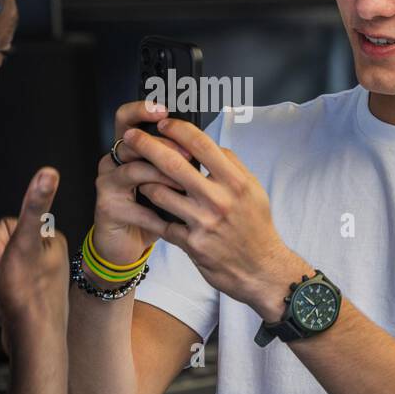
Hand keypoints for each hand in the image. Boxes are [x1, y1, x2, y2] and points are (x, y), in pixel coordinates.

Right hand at [0, 167, 68, 350]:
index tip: (6, 261)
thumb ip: (34, 206)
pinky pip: (2, 291)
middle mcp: (48, 257)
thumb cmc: (29, 295)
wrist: (33, 343)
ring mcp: (39, 279)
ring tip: (7, 297)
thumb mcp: (25, 243)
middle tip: (5, 281)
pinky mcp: (30, 299)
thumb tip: (48, 172)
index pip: (4, 228)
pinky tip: (7, 309)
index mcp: (50, 240)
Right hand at [89, 100, 192, 273]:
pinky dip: (157, 214)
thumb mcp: (166, 182)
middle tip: (188, 155)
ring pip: (135, 170)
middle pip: (132, 141)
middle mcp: (113, 162)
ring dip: (163, 178)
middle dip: (163, 146)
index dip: (142, 111)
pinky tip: (173, 220)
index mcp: (128, 150)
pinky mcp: (107, 207)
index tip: (164, 112)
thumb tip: (207, 149)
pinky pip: (135, 206)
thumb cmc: (150, 210)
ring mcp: (107, 184)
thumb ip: (178, 163)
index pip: (127, 119)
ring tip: (185, 189)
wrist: (125, 244)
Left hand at [124, 118, 307, 320]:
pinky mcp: (191, 244)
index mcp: (236, 182)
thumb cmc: (256, 227)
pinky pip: (163, 223)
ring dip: (146, 181)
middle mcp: (219, 200)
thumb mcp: (253, 191)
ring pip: (161, 193)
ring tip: (139, 175)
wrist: (262, 269)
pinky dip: (153, 213)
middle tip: (132, 137)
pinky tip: (147, 207)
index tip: (164, 124)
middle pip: (174, 164)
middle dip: (148, 146)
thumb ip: (232, 167)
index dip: (179, 130)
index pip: (202, 145)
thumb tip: (211, 146)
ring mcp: (203, 223)